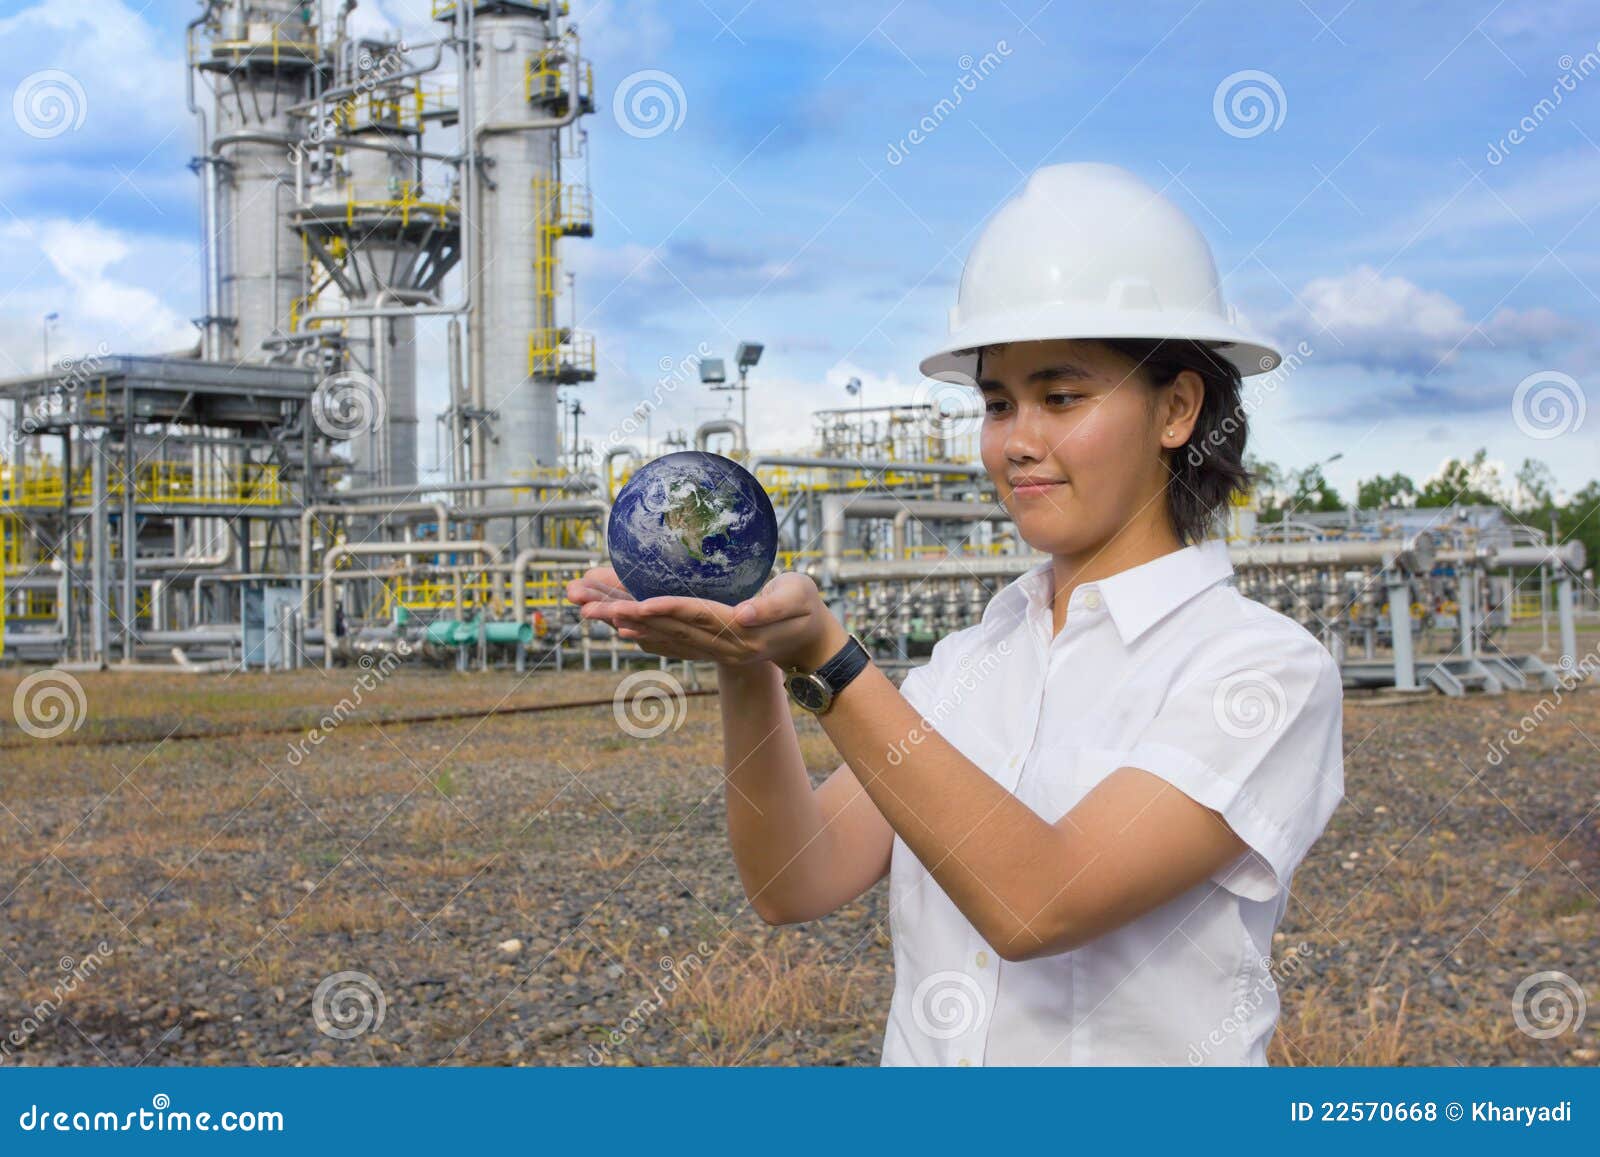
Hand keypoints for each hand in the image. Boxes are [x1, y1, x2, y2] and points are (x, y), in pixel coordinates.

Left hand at [565, 567, 847, 670]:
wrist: (810, 641)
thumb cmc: (807, 610)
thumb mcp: (797, 599)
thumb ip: (772, 607)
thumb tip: (744, 614)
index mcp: (742, 632)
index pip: (696, 616)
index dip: (666, 609)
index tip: (635, 604)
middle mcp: (722, 646)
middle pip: (668, 627)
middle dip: (628, 615)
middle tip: (590, 605)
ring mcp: (714, 651)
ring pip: (663, 636)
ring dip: (627, 624)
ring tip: (593, 612)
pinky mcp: (709, 648)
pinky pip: (670, 643)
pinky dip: (645, 636)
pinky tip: (622, 630)